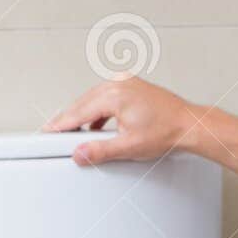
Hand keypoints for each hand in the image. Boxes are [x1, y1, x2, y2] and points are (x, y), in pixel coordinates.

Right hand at [42, 75, 191, 165]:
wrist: (189, 125)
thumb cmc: (167, 131)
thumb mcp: (129, 146)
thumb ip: (101, 151)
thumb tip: (80, 154)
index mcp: (114, 94)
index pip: (79, 112)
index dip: (61, 124)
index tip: (48, 131)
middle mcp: (118, 83)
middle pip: (83, 103)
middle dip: (69, 119)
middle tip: (54, 132)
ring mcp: (125, 83)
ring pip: (93, 99)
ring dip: (83, 116)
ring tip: (73, 132)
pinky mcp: (131, 86)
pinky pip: (106, 98)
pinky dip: (98, 111)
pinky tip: (95, 124)